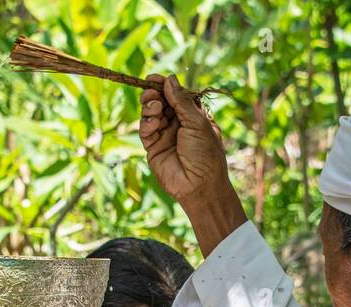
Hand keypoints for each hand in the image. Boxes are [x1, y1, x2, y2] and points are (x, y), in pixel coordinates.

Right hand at [139, 74, 230, 205]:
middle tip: (152, 93)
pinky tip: (153, 122)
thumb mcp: (197, 122)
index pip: (174, 95)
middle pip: (159, 102)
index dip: (163, 85)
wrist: (200, 185)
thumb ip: (181, 100)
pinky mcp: (153, 148)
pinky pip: (145, 130)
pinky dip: (146, 123)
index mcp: (191, 115)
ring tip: (155, 108)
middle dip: (153, 94)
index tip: (153, 77)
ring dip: (149, 107)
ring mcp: (164, 135)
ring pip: (150, 114)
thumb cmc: (205, 153)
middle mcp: (177, 123)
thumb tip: (170, 79)